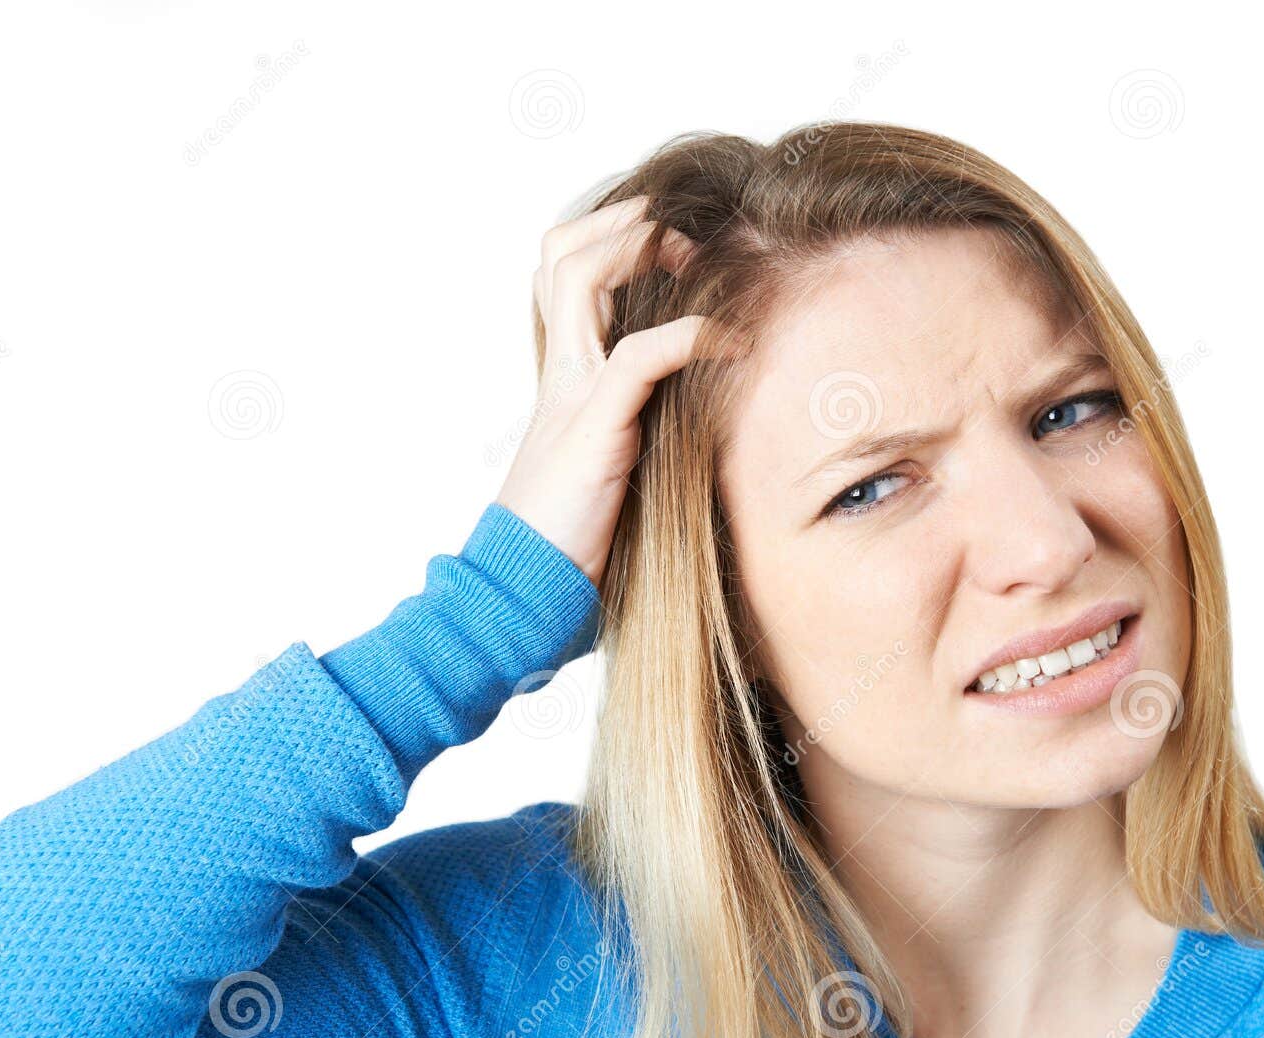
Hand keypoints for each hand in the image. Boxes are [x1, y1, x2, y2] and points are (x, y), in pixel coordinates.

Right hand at [495, 195, 704, 587]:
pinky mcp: (596, 430)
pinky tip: (734, 342)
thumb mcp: (617, 459)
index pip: (564, 270)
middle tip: (680, 237)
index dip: (612, 237)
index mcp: (565, 375)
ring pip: (577, 279)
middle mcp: (562, 372)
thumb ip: (643, 420)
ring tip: (695, 258)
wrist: (529, 587)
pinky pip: (641, 357)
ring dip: (638, 251)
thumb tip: (704, 403)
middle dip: (620, 224)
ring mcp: (573, 395)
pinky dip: (691, 335)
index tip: (674, 246)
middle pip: (558, 252)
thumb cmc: (576, 535)